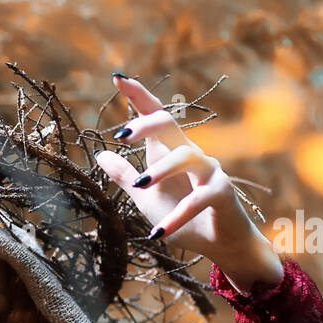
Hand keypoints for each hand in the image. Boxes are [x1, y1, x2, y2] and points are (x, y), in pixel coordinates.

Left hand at [95, 74, 283, 292]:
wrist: (217, 245)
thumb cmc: (182, 218)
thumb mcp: (146, 198)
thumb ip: (126, 176)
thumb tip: (100, 155)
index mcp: (170, 152)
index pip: (155, 117)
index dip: (138, 96)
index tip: (116, 77)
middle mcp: (191, 154)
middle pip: (170, 125)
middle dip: (146, 124)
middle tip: (121, 135)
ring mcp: (209, 170)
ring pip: (186, 156)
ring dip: (160, 171)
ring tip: (139, 185)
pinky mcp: (222, 192)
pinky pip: (198, 199)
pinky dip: (176, 216)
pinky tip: (157, 232)